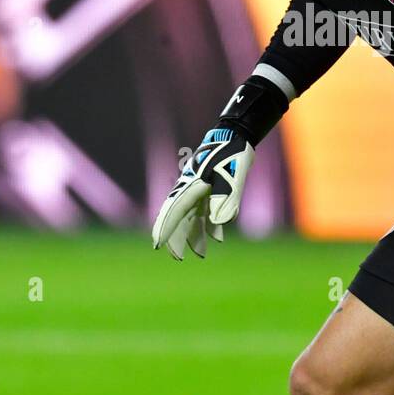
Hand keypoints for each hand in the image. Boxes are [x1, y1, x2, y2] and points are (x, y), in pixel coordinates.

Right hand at [151, 126, 253, 259]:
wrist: (235, 137)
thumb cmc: (232, 156)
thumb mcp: (232, 178)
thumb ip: (225, 200)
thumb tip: (219, 222)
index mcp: (192, 187)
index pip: (174, 212)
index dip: (165, 229)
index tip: (158, 245)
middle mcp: (191, 190)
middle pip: (178, 217)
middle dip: (176, 237)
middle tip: (176, 256)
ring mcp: (200, 190)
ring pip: (192, 217)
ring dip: (194, 234)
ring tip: (199, 253)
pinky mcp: (210, 189)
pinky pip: (206, 211)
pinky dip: (209, 224)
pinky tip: (216, 237)